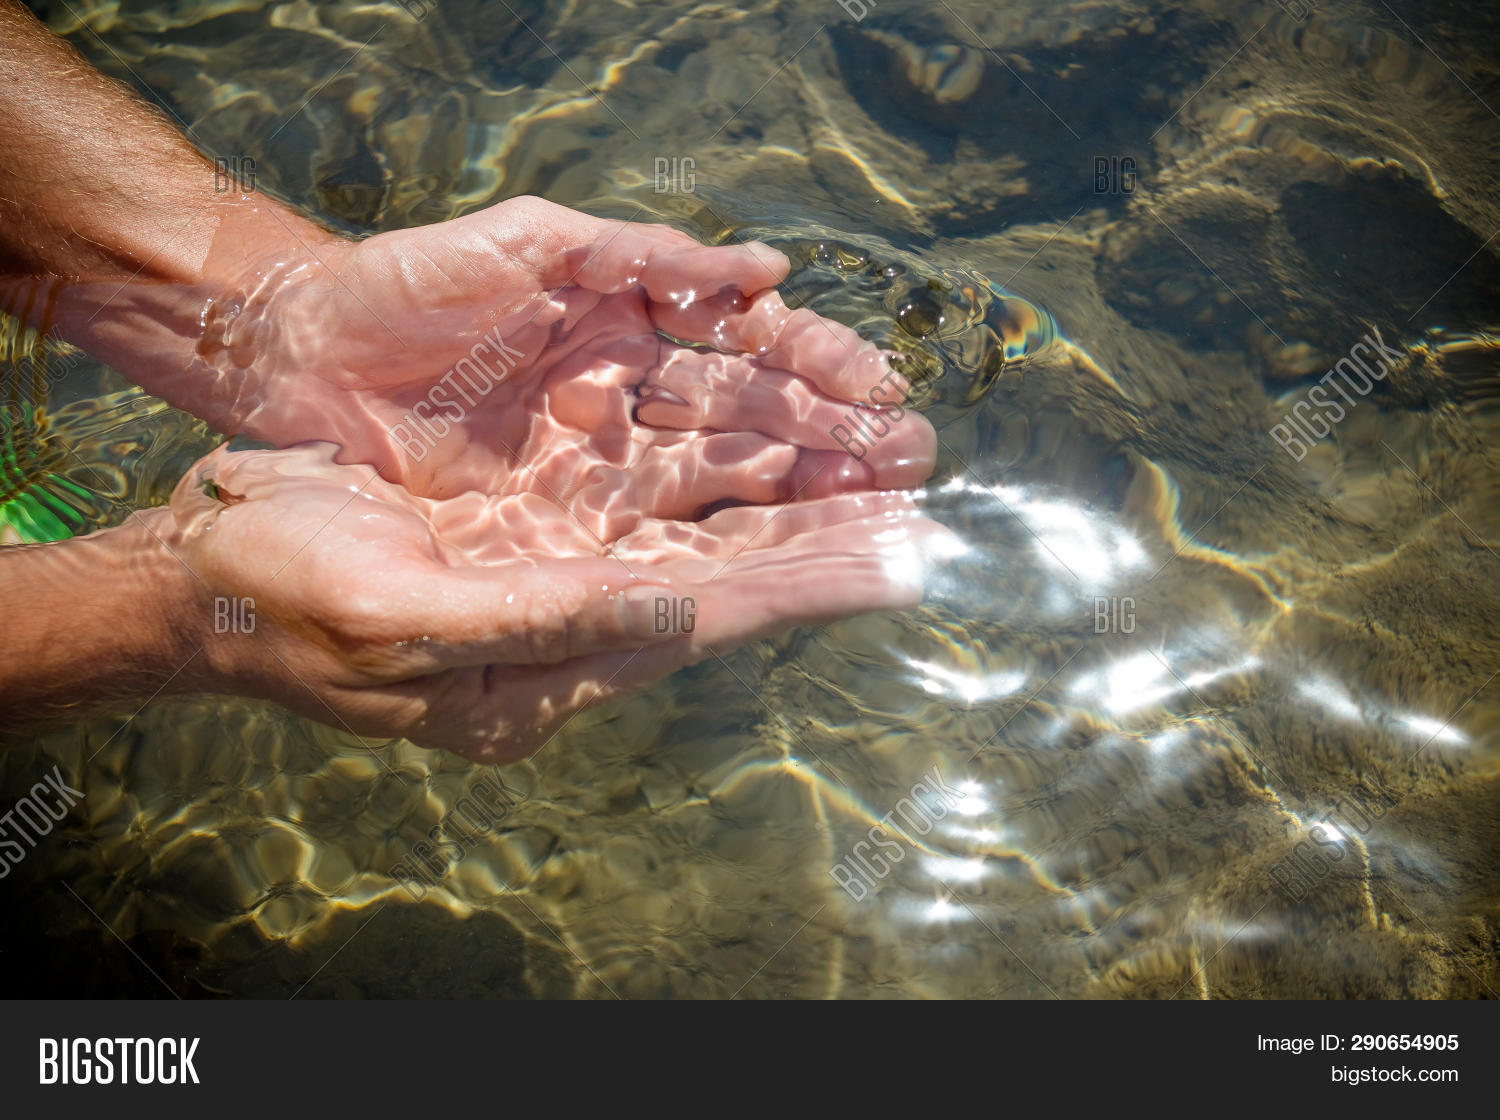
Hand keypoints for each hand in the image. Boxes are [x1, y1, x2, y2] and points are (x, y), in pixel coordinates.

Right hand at [165, 441, 949, 763]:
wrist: (215, 572)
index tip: (902, 560)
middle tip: (922, 506)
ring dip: (788, 500)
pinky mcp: (536, 521)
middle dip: (826, 540)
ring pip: (701, 529)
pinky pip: (651, 497)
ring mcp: (559, 566)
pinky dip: (719, 474)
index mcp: (547, 666)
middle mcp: (574, 618)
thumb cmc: (288, 600)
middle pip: (730, 575)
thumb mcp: (398, 616)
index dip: (806, 586)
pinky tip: (767, 446)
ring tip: (877, 470)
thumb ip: (539, 622)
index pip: (709, 619)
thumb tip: (671, 613)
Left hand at [193, 195, 935, 504]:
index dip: (816, 368)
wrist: (300, 351)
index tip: (882, 394)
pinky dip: (723, 550)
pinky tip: (786, 562)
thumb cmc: (409, 283)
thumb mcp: (529, 240)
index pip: (745, 346)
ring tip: (881, 520)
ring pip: (719, 484)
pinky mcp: (560, 523)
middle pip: (750, 422)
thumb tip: (765, 270)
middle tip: (913, 466)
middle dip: (834, 443)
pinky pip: (654, 538)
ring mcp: (598, 465)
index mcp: (629, 321)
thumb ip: (642, 253)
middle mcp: (628, 396)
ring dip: (801, 501)